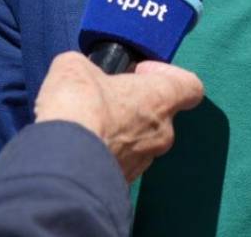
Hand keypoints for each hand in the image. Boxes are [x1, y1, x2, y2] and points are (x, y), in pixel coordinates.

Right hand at [35, 51, 203, 181]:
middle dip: (134, 104)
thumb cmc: (79, 108)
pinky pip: (120, 162)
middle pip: (160, 115)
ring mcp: (143, 162)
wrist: (61, 163)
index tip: (140, 71)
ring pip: (140, 141)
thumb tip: (80, 73)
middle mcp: (161, 133)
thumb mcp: (74, 68)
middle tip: (106, 98)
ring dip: (120, 131)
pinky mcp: (123, 182)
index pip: (190, 86)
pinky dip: (105, 154)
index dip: (168, 74)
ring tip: (89, 124)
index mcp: (160, 99)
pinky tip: (81, 146)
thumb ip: (87, 67)